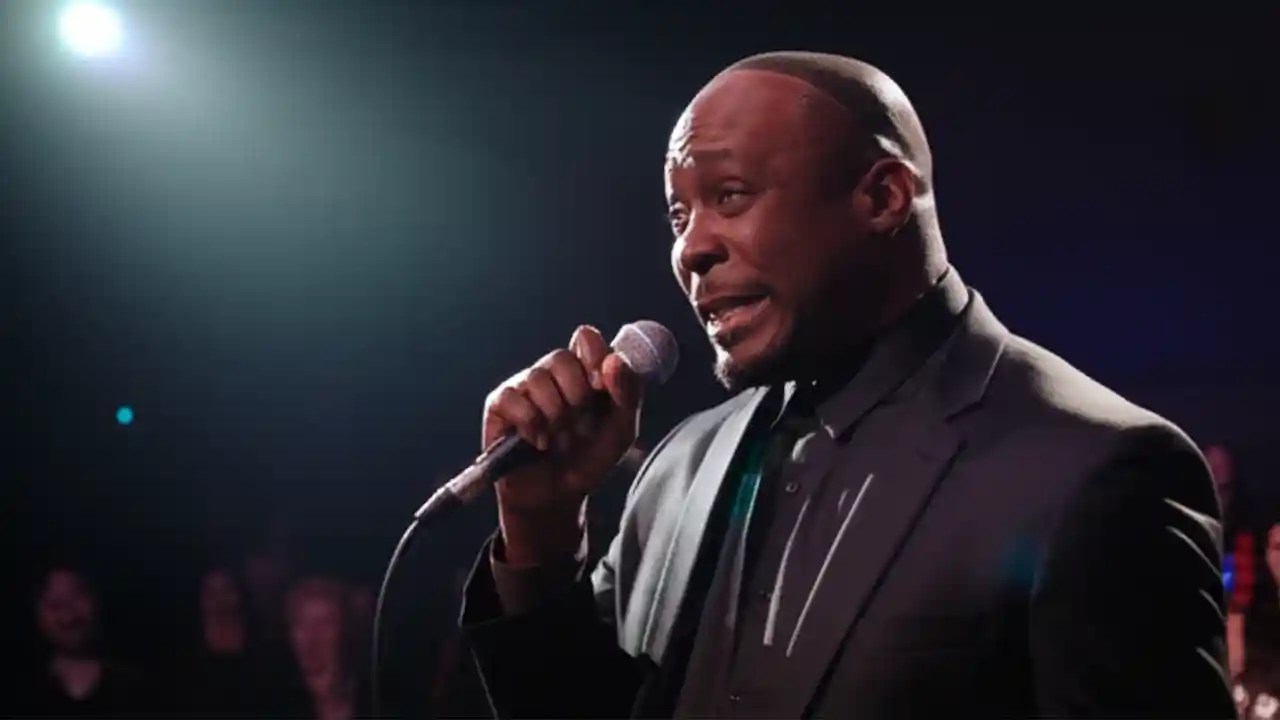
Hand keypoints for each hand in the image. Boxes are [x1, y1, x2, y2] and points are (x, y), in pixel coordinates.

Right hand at [482, 325, 642, 564]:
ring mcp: (523, 386)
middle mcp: (551, 373)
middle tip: (580, 426)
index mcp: (583, 371)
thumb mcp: (621, 431)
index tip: (601, 385)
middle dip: (577, 396)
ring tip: (559, 439)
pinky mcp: (499, 405)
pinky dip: (531, 424)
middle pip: (562, 357)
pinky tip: (537, 442)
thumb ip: (628, 393)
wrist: (558, 497)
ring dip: (555, 416)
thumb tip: (614, 360)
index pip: (585, 338)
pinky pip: (513, 398)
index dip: (594, 354)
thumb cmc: (587, 459)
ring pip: (538, 378)